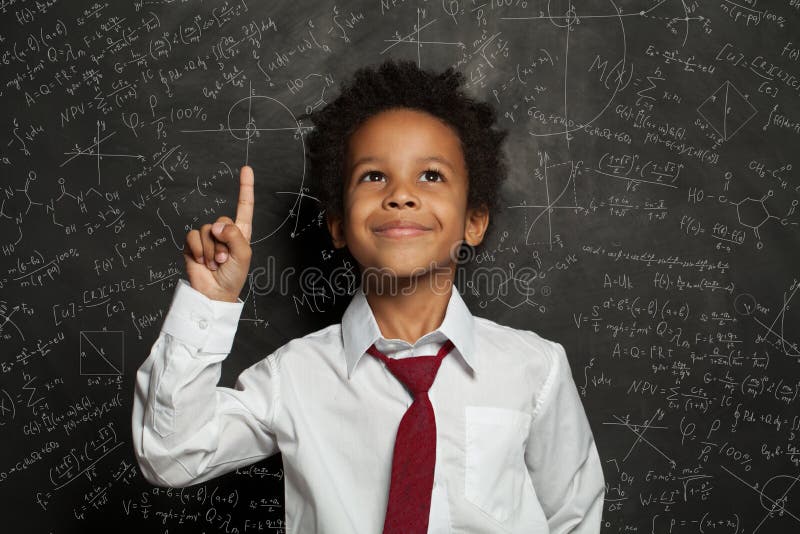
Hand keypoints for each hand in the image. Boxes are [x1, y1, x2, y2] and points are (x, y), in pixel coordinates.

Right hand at [182, 166, 253, 301]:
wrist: (215, 293)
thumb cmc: (233, 276)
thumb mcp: (243, 255)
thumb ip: (234, 236)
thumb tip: (216, 226)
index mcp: (240, 233)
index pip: (244, 206)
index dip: (245, 187)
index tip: (246, 169)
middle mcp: (224, 232)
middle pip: (222, 220)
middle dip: (223, 243)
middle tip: (225, 260)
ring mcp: (207, 238)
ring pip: (207, 230)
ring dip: (212, 250)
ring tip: (215, 264)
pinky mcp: (192, 244)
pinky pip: (193, 236)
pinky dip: (199, 249)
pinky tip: (202, 261)